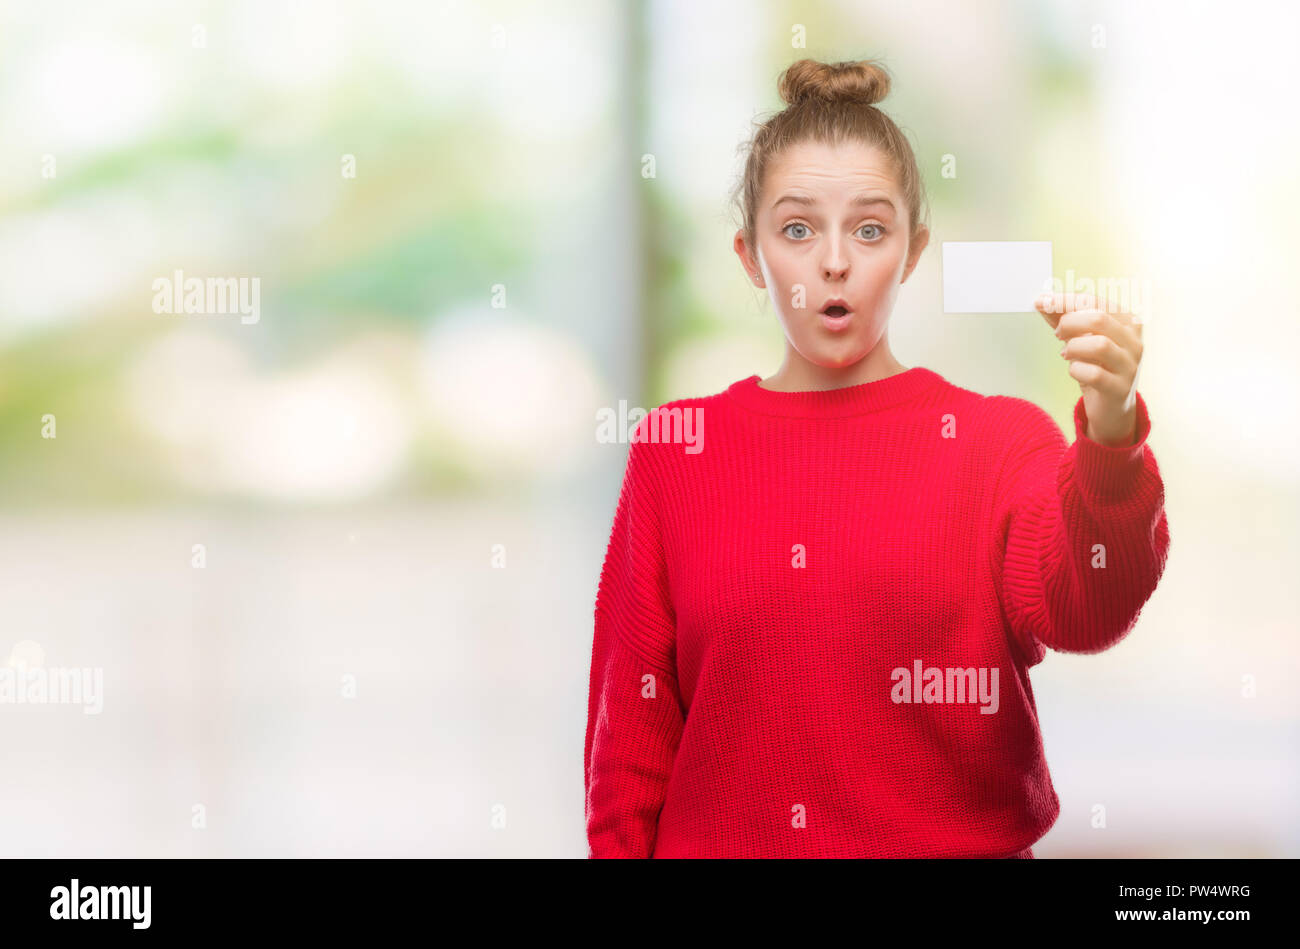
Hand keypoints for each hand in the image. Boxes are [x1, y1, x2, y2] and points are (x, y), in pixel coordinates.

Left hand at [1036, 292, 1142, 446]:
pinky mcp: (1120, 388)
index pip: (1095, 300)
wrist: (1111, 406)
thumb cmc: (1097, 366)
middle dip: (1069, 323)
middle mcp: (1134, 341)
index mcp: (1127, 321)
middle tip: (1058, 334)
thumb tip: (1043, 301)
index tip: (1042, 302)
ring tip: (1066, 353)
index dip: (1065, 300)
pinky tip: (1075, 370)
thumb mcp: (1082, 339)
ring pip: (1100, 345)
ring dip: (1073, 347)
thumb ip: (1064, 319)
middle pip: (1099, 318)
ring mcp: (1130, 365)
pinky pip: (1095, 374)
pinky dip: (1076, 370)